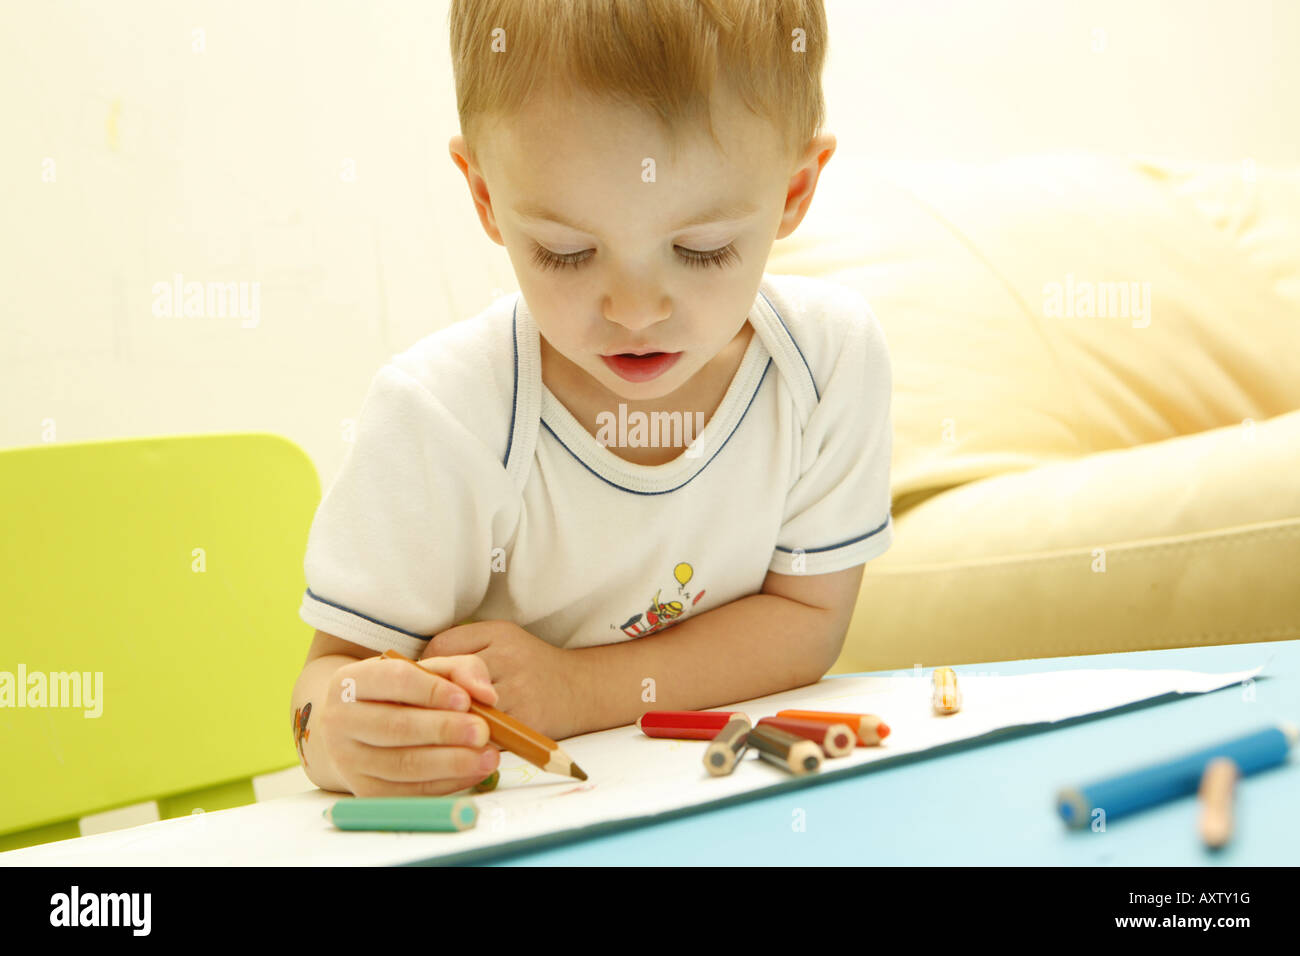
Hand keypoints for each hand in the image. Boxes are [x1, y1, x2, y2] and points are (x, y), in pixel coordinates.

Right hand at [315, 653, 501, 796]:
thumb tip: (486, 695)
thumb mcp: (427, 671)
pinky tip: (475, 771)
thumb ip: (460, 671)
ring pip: (404, 764)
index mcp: (352, 681)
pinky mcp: (365, 791)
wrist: (359, 730)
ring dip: (452, 762)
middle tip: (483, 732)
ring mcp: (349, 760)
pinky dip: (448, 782)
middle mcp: (341, 720)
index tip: (466, 700)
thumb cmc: (401, 694)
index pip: (394, 680)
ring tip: (489, 755)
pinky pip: (410, 791)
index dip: (432, 690)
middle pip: (397, 726)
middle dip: (445, 730)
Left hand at [423, 621, 583, 740]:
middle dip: (431, 699)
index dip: (424, 669)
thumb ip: (462, 646)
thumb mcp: (500, 639)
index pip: (442, 648)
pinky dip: (470, 742)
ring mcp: (519, 692)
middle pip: (450, 680)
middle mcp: (509, 659)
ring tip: (433, 732)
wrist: (581, 689)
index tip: (419, 685)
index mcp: (498, 635)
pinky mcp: (527, 722)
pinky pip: (485, 736)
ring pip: (464, 711)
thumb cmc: (531, 664)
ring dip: (447, 723)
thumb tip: (415, 669)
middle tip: (417, 711)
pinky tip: (461, 745)